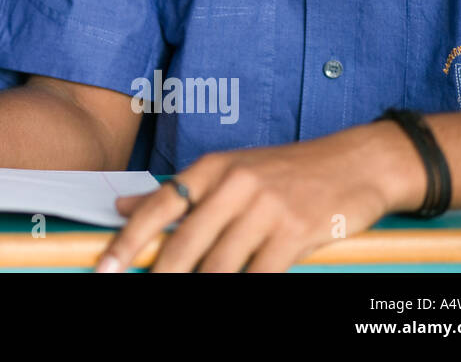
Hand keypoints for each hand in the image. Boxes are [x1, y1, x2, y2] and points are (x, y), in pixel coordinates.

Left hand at [95, 122, 423, 271]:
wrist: (354, 162)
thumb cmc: (286, 170)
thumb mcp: (229, 169)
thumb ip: (177, 192)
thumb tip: (122, 206)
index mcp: (213, 167)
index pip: (160, 206)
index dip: (129, 240)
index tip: (106, 266)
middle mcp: (235, 185)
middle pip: (185, 242)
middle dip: (160, 275)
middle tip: (142, 291)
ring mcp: (266, 209)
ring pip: (219, 265)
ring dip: (200, 288)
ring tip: (185, 298)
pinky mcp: (295, 233)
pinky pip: (260, 275)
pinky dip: (244, 290)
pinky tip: (234, 296)